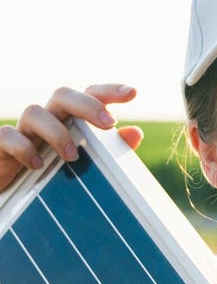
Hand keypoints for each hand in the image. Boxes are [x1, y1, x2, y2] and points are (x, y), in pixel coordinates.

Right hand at [0, 84, 142, 192]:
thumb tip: (135, 133)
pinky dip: (24, 148)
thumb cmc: (50, 173)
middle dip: (87, 105)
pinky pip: (7, 136)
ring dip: (57, 132)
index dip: (109, 91)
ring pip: (34, 111)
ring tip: (72, 156)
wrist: (10, 193)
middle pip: (62, 95)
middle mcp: (46, 118)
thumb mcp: (83, 163)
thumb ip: (109, 150)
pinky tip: (38, 164)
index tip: (133, 93)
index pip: (88, 94)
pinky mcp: (1, 146)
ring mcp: (22, 130)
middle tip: (109, 123)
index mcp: (68, 118)